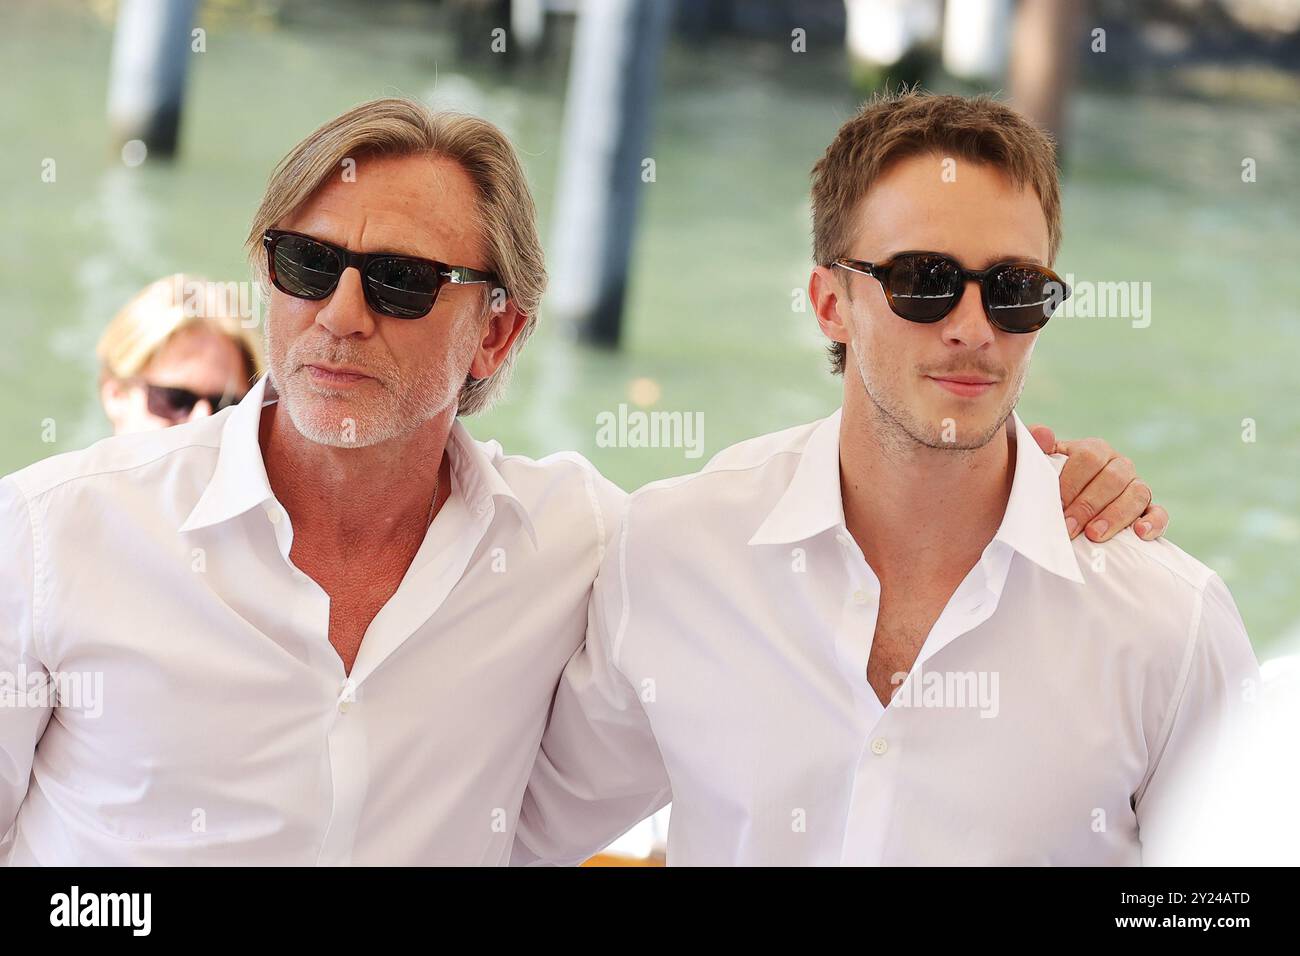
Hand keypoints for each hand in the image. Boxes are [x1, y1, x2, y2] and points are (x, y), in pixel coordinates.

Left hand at [1029, 425, 1168, 542]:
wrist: (1064, 505)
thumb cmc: (1050, 482)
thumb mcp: (1040, 464)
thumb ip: (1036, 446)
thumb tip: (1043, 434)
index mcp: (1094, 450)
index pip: (1088, 458)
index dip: (1072, 483)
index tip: (1056, 506)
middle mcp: (1119, 465)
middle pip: (1112, 478)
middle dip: (1088, 505)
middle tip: (1069, 528)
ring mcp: (1137, 486)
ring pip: (1136, 495)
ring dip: (1115, 516)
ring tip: (1094, 535)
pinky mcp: (1148, 510)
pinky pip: (1159, 513)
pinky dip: (1152, 522)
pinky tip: (1139, 534)